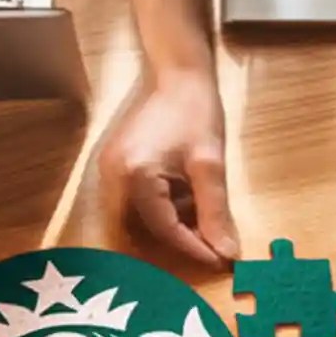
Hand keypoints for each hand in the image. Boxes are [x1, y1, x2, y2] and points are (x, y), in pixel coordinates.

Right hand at [99, 71, 239, 266]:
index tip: (220, 259)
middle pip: (145, 230)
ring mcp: (109, 173)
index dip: (193, 247)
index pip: (163, 228)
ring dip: (171, 228)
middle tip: (212, 246)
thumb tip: (227, 253)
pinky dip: (162, 212)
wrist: (178, 77)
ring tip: (203, 224)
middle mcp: (113, 178)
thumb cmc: (196, 113)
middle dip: (180, 241)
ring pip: (140, 220)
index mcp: (134, 175)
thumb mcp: (210, 164)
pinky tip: (186, 204)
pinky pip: (136, 204)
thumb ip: (215, 212)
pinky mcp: (114, 169)